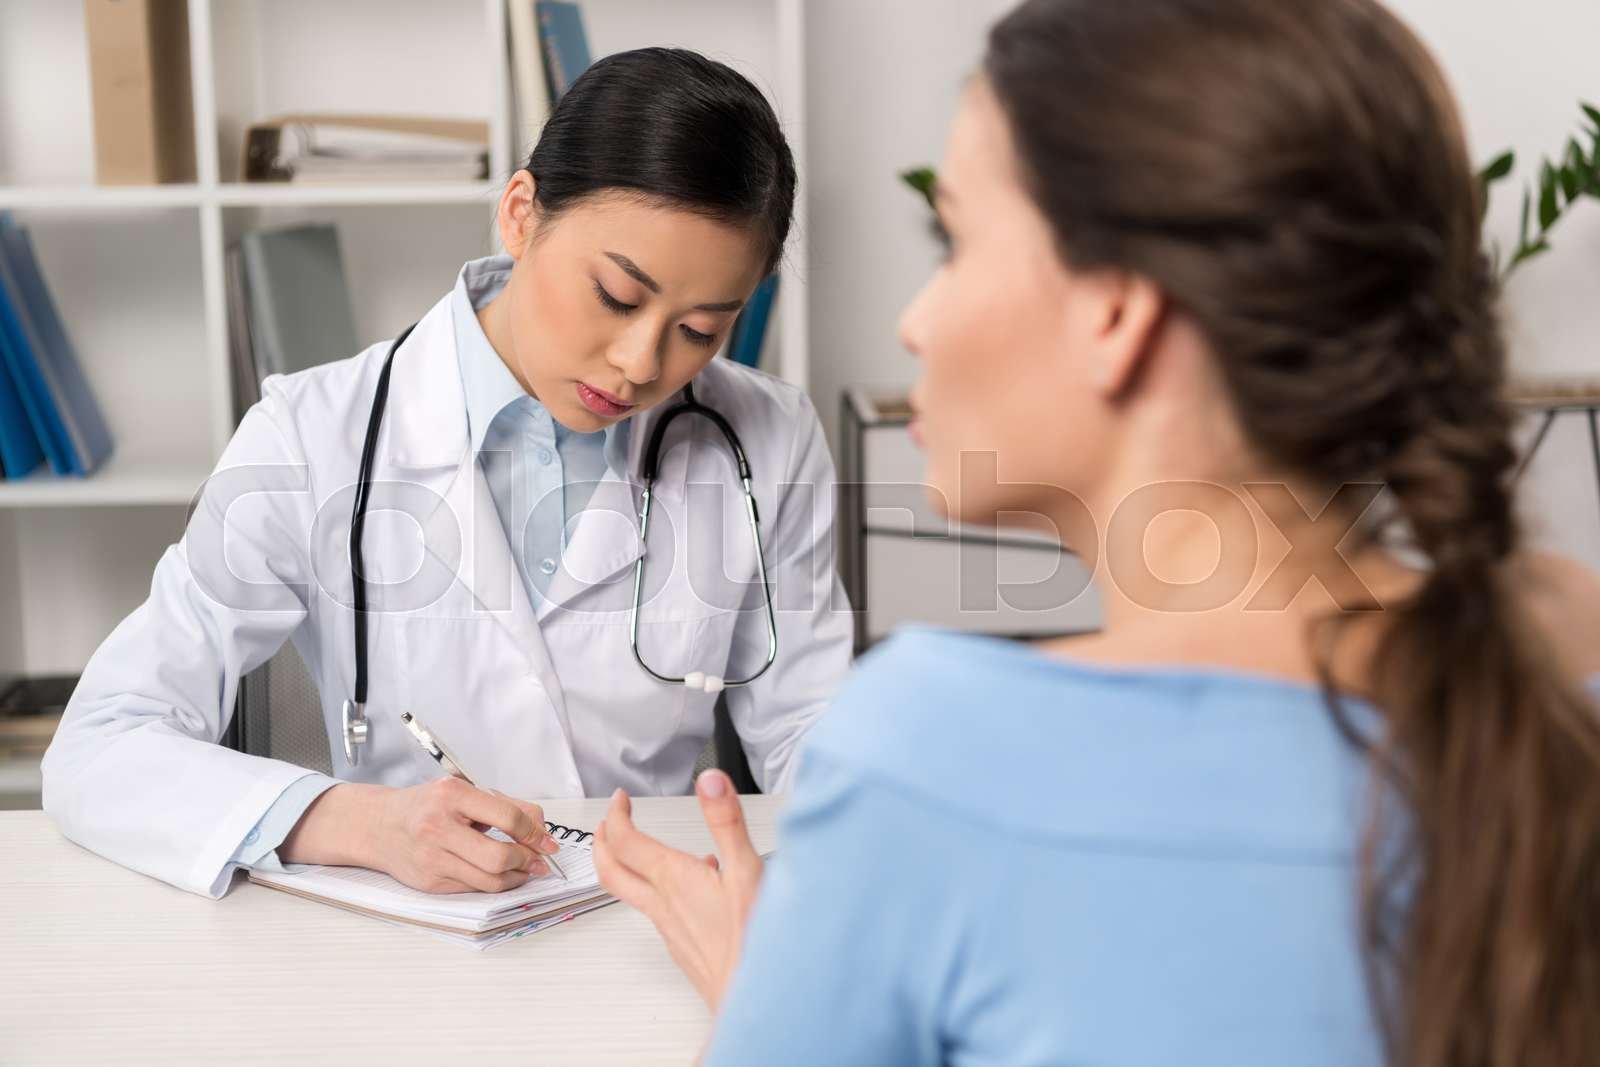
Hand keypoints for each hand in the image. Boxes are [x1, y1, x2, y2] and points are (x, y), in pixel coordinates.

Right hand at [283, 778, 562, 893]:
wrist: (379, 825)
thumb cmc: (427, 806)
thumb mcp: (464, 792)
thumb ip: (506, 806)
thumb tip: (542, 830)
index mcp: (452, 795)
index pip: (508, 818)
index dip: (535, 833)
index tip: (548, 842)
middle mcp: (438, 827)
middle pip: (499, 857)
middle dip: (526, 861)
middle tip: (537, 860)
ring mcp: (431, 858)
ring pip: (489, 880)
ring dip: (515, 878)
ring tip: (524, 870)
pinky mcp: (429, 882)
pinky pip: (473, 889)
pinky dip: (494, 884)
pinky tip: (500, 875)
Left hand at [593, 770, 763, 1010]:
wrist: (751, 999)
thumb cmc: (752, 942)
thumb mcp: (747, 870)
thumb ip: (726, 822)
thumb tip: (710, 782)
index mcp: (673, 879)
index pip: (626, 840)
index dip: (617, 815)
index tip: (619, 799)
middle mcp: (662, 905)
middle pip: (611, 870)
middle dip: (604, 840)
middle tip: (608, 822)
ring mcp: (668, 928)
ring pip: (632, 892)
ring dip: (626, 865)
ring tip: (640, 848)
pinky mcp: (680, 946)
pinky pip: (658, 911)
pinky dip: (661, 890)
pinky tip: (694, 889)